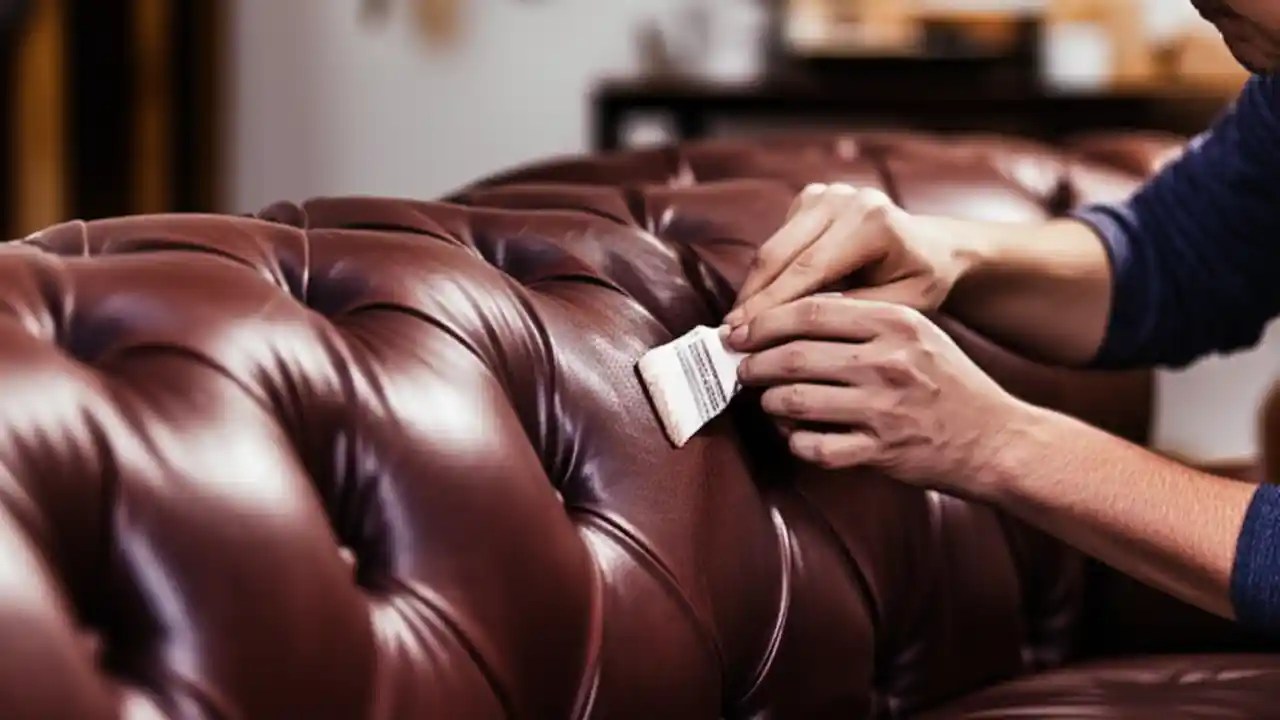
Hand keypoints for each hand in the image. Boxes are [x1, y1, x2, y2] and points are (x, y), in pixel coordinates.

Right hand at [725, 183, 971, 327]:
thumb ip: (852, 311)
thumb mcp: (901, 306)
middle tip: (727, 337)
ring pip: (772, 247)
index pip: (809, 269)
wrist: (933, 247)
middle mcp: (846, 200)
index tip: (742, 337)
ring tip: (735, 326)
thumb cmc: (921, 280)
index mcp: (873, 223)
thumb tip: (792, 328)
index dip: (771, 306)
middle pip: (781, 254)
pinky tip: (756, 306)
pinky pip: (777, 241)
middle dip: (752, 299)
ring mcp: (825, 194)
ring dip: (752, 288)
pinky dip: (764, 275)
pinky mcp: (810, 198)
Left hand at [730, 295, 1028, 497]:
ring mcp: (885, 409)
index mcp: (896, 324)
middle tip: (741, 369)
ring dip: (770, 403)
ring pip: (797, 402)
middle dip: (755, 364)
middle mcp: (889, 363)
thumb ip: (863, 320)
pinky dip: (795, 442)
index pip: (811, 312)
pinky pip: (815, 448)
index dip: (764, 322)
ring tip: (767, 401)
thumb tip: (790, 317)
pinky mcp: (882, 452)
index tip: (739, 332)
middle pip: (795, 356)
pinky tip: (796, 436)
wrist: (997, 440)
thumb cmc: (948, 383)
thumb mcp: (918, 334)